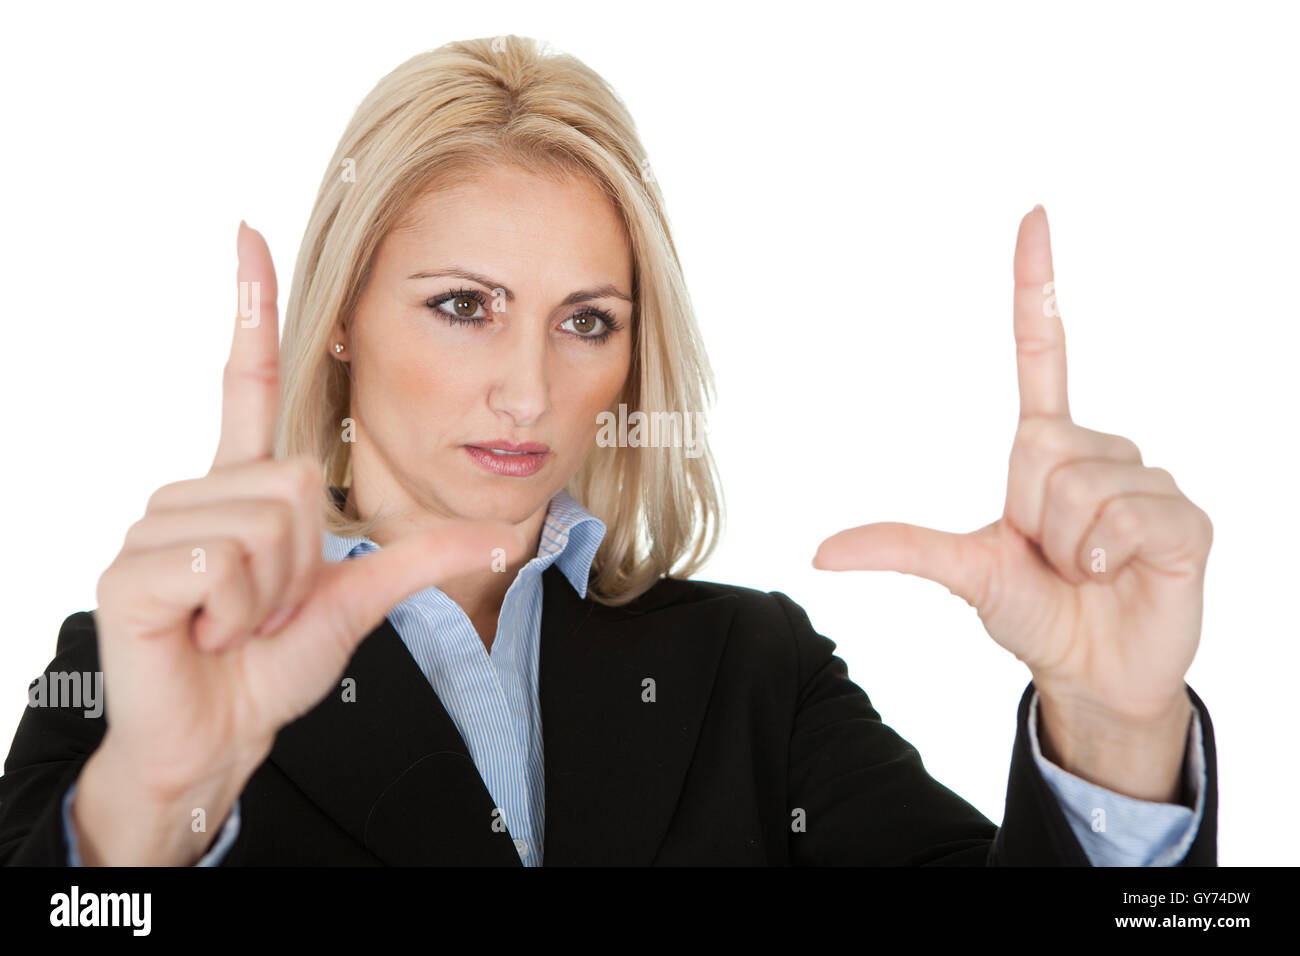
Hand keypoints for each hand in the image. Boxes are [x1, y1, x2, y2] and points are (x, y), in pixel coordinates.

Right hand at [88, 222, 521, 827]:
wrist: (216, 734)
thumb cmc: (270, 665)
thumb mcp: (357, 603)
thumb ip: (418, 559)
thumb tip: (498, 538)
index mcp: (246, 490)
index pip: (246, 382)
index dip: (252, 309)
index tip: (249, 235)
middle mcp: (198, 493)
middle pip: (296, 481)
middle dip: (303, 561)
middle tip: (268, 605)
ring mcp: (158, 525)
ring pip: (266, 523)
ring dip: (271, 594)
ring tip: (235, 621)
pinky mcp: (132, 568)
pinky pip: (225, 560)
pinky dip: (237, 611)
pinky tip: (207, 632)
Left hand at [812, 206, 1210, 792]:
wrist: (1092, 672)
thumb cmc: (1034, 611)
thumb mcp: (963, 573)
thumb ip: (901, 549)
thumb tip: (820, 552)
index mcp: (1046, 449)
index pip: (1042, 352)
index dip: (1036, 289)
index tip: (1033, 218)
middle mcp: (1097, 451)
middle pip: (1039, 444)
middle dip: (1028, 514)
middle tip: (1048, 554)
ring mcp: (1145, 481)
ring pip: (1080, 484)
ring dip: (1068, 545)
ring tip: (1086, 569)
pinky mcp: (1185, 519)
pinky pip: (1130, 515)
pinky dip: (1109, 557)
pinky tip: (1121, 573)